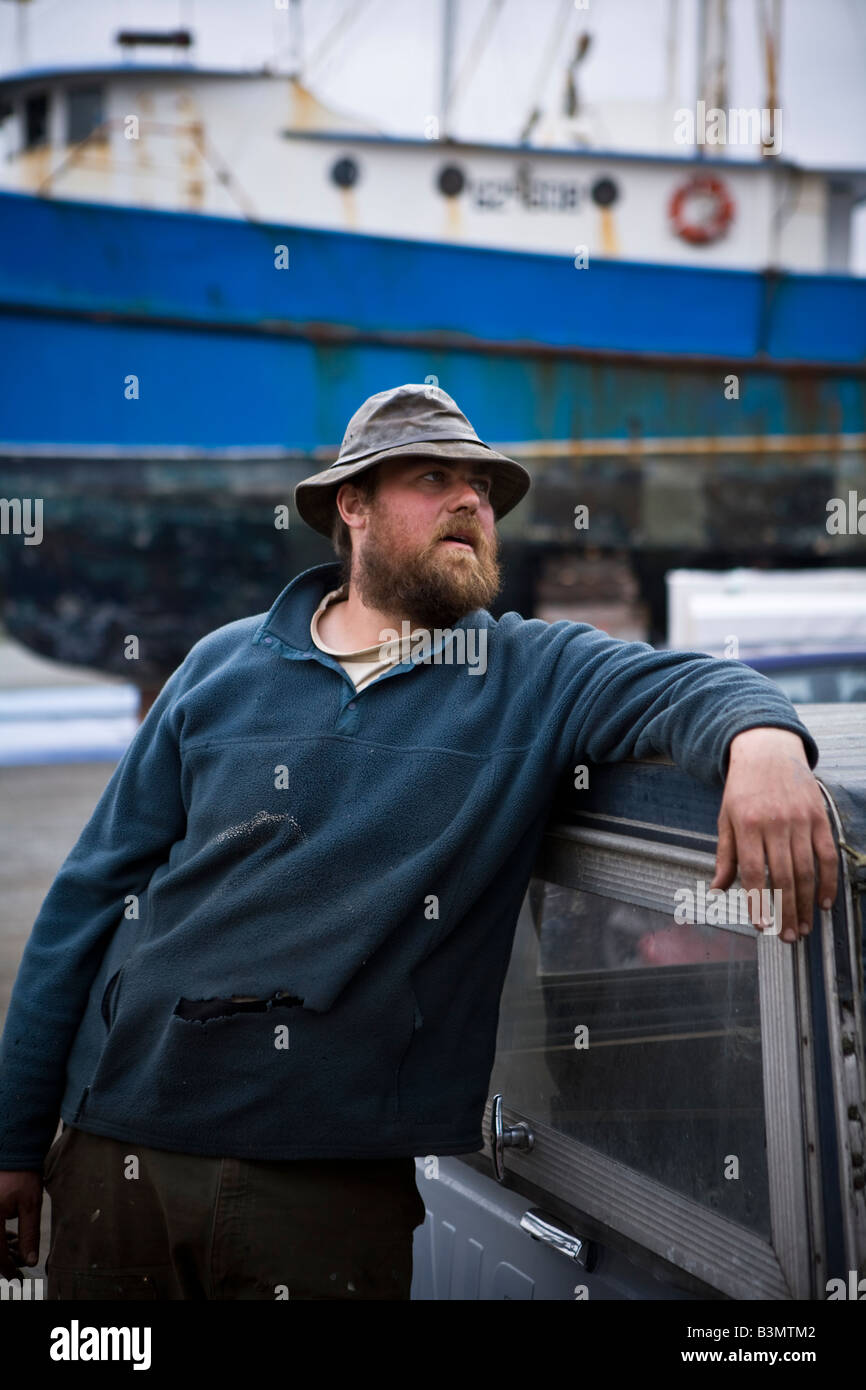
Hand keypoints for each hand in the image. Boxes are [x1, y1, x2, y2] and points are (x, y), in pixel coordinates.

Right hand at [0, 1170, 42, 1277]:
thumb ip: (30, 1235)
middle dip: (3, 1260)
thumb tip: (31, 1260)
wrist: (14, 1152)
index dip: (8, 1269)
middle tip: (18, 1265)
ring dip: (1, 1249)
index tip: (18, 1277)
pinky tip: (11, 1237)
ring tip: (18, 1249)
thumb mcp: (30, 1206)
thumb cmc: (23, 1176)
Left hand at [710, 727, 837, 943]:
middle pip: (782, 877)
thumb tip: (717, 890)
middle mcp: (775, 823)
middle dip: (785, 912)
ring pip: (806, 871)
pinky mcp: (819, 818)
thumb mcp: (726, 818)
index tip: (762, 926)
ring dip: (806, 904)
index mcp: (747, 825)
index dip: (757, 902)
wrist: (768, 751)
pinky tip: (825, 903)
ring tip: (804, 928)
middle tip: (788, 937)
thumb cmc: (743, 788)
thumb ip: (725, 855)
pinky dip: (829, 881)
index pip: (752, 872)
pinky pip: (827, 855)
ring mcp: (800, 820)